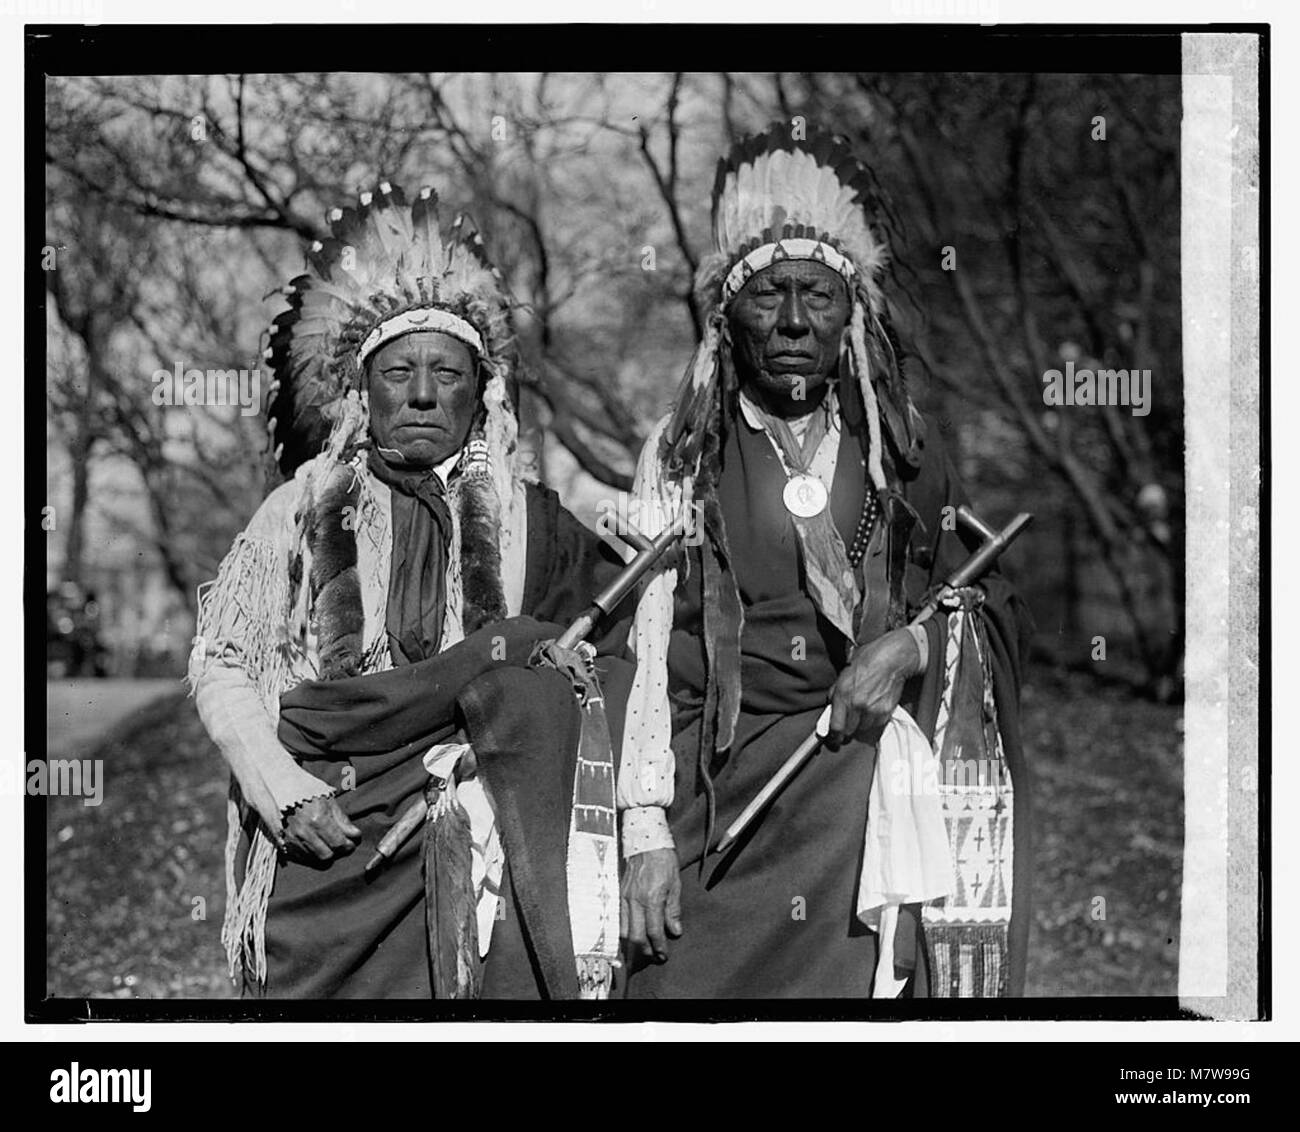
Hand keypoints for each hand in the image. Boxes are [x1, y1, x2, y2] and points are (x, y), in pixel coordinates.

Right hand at [280, 795, 361, 862]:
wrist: (280, 789)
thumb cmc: (307, 791)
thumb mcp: (328, 800)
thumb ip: (342, 820)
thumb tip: (355, 835)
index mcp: (318, 819)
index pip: (338, 844)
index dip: (348, 846)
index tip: (351, 843)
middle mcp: (303, 831)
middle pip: (326, 856)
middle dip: (337, 852)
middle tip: (341, 845)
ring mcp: (292, 839)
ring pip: (314, 859)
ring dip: (325, 853)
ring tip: (329, 843)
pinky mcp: (284, 843)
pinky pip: (302, 858)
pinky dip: (312, 854)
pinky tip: (316, 844)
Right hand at [620, 848, 681, 962]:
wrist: (645, 841)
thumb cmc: (663, 860)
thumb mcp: (675, 884)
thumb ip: (673, 909)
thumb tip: (675, 931)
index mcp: (652, 898)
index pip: (654, 931)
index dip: (659, 947)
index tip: (663, 955)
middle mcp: (635, 900)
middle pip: (636, 936)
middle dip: (645, 950)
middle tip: (654, 956)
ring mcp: (624, 897)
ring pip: (623, 930)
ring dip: (633, 944)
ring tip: (643, 949)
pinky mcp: (618, 894)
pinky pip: (618, 919)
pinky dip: (623, 931)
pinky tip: (630, 935)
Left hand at [826, 628, 921, 747]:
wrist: (891, 659)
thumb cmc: (866, 662)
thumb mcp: (843, 676)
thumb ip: (835, 695)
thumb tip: (831, 711)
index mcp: (843, 695)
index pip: (836, 726)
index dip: (833, 738)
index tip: (832, 741)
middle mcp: (857, 705)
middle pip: (849, 731)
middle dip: (846, 729)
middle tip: (847, 724)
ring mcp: (873, 710)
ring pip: (863, 729)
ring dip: (860, 724)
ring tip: (862, 711)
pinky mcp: (886, 712)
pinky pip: (876, 724)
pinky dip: (873, 721)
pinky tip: (873, 708)